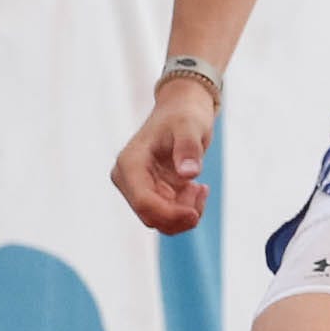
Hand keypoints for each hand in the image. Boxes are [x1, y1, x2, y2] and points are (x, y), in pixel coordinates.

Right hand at [111, 77, 216, 234]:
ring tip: (199, 187)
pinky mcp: (152, 191)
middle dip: (180, 214)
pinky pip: (169, 214)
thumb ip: (188, 148)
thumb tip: (188, 174)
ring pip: (161, 220)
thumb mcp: (190, 126)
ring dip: (186, 212)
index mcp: (130, 163)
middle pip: (151, 216)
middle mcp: (128, 179)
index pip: (143, 202)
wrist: (182, 110)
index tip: (195, 214)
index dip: (169, 214)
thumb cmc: (184, 115)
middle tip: (201, 190)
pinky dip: (187, 209)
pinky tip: (198, 188)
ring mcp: (139, 187)